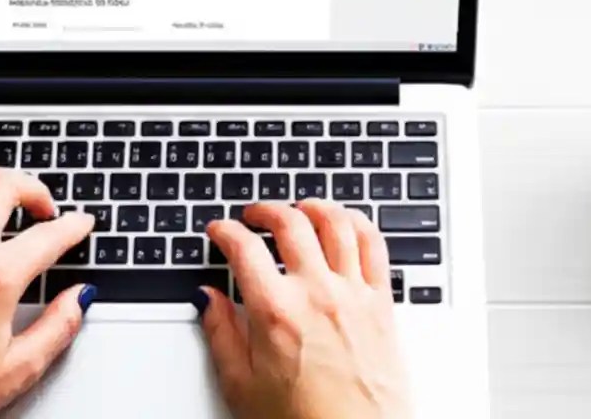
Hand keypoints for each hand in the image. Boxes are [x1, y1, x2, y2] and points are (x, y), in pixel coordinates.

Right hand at [201, 200, 411, 418]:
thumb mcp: (242, 385)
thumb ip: (220, 333)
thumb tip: (207, 299)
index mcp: (276, 311)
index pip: (243, 247)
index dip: (224, 231)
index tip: (220, 231)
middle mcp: (317, 293)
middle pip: (289, 222)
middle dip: (264, 210)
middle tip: (252, 216)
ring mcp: (353, 294)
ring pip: (335, 223)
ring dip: (312, 206)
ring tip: (298, 208)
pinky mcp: (382, 304)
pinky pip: (374, 245)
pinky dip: (357, 223)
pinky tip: (345, 223)